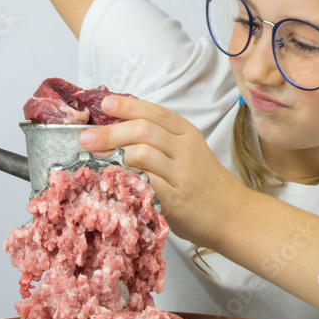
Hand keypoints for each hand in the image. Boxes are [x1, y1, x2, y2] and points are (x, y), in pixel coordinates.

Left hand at [78, 94, 247, 247]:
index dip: (128, 106)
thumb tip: (114, 131)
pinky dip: (125, 181)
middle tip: (85, 138)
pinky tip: (111, 182)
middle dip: (110, 132)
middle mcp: (186, 149)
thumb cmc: (203, 183)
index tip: (105, 103)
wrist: (233, 214)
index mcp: (186, 132)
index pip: (154, 112)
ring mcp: (182, 174)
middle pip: (143, 131)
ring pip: (142, 155)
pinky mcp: (177, 199)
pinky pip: (145, 184)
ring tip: (93, 160)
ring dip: (113, 156)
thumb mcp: (187, 152)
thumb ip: (159, 141)